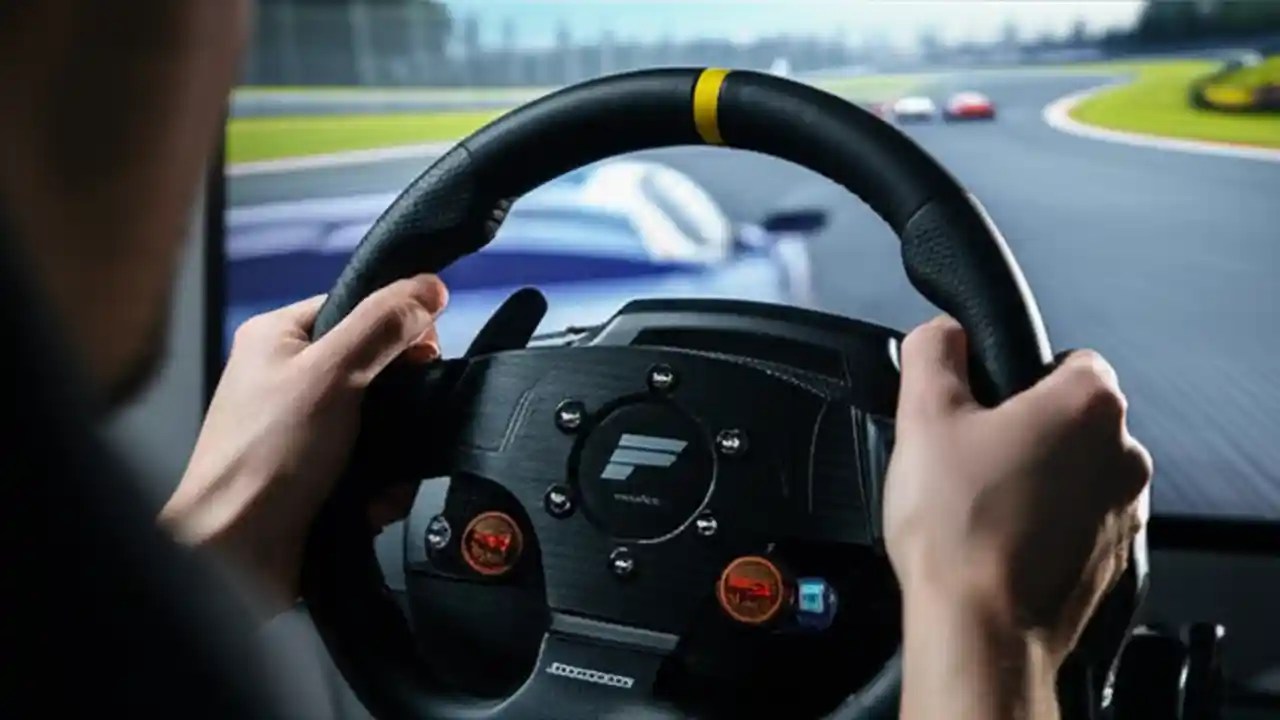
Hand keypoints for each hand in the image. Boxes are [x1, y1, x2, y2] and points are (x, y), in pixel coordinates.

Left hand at [159, 275, 448, 614]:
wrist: (234, 556)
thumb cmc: (265, 458)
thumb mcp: (332, 374)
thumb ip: (383, 325)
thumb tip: (430, 286)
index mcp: (279, 337)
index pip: (360, 308)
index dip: (400, 327)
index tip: (425, 355)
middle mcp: (289, 378)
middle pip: (379, 367)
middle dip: (403, 401)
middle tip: (400, 421)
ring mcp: (303, 429)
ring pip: (384, 421)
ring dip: (395, 453)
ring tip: (380, 476)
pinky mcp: (317, 474)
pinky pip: (374, 464)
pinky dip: (381, 485)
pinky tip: (370, 503)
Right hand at [884, 316, 1151, 718]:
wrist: (980, 630)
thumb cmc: (959, 530)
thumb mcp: (922, 416)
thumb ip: (932, 351)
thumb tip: (942, 332)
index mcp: (1089, 405)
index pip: (1067, 357)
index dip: (1015, 377)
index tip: (979, 408)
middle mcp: (1124, 455)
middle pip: (1070, 418)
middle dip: (1023, 431)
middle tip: (967, 459)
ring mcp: (1126, 513)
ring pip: (1074, 472)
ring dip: (1036, 480)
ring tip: (979, 508)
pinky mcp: (1115, 560)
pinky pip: (1077, 522)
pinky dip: (1044, 525)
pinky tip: (998, 543)